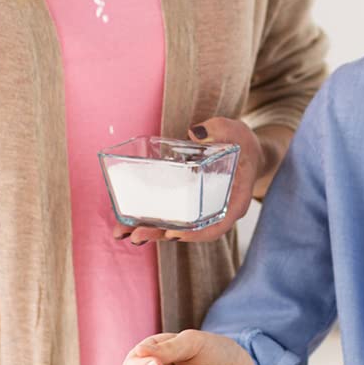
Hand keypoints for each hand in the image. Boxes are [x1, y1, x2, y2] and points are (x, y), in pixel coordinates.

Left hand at [112, 118, 264, 244]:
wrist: (241, 149)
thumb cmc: (241, 142)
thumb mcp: (237, 131)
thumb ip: (220, 129)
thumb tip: (195, 132)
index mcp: (234, 202)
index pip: (218, 226)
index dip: (197, 233)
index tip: (175, 234)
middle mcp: (216, 212)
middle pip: (190, 231)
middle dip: (162, 235)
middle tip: (136, 235)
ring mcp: (200, 210)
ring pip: (176, 227)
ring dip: (150, 231)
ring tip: (122, 233)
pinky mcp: (187, 204)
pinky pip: (170, 215)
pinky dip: (149, 218)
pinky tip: (126, 220)